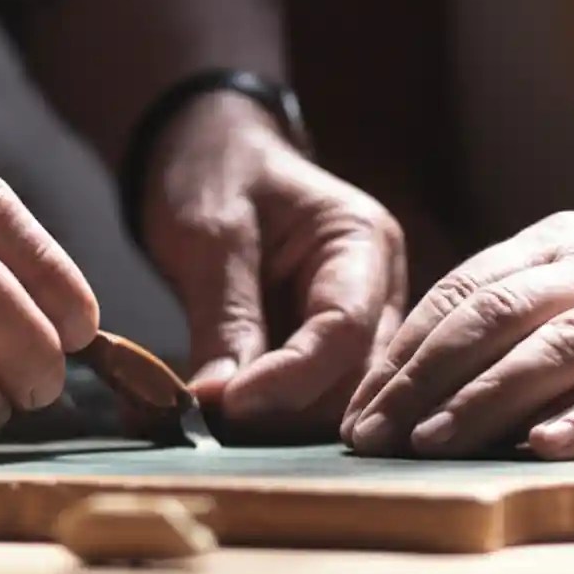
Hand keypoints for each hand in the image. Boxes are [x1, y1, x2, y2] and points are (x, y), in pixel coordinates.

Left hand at [140, 92, 405, 441]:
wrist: (204, 152)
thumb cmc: (215, 170)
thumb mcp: (212, 233)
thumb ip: (224, 317)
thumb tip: (219, 401)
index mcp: (364, 243)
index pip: (347, 329)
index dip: (292, 377)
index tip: (230, 403)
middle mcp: (375, 290)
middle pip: (352, 376)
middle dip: (285, 408)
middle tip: (207, 421)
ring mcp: (353, 323)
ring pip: (332, 398)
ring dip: (271, 419)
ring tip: (197, 418)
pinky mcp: (319, 349)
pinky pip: (301, 395)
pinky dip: (258, 411)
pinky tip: (207, 410)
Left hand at [341, 211, 573, 466]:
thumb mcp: (572, 304)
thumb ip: (505, 327)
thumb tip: (398, 390)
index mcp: (563, 244)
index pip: (464, 291)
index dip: (406, 351)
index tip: (359, 408)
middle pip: (500, 313)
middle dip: (426, 377)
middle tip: (376, 433)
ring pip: (563, 348)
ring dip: (489, 397)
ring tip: (434, 442)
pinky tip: (543, 446)